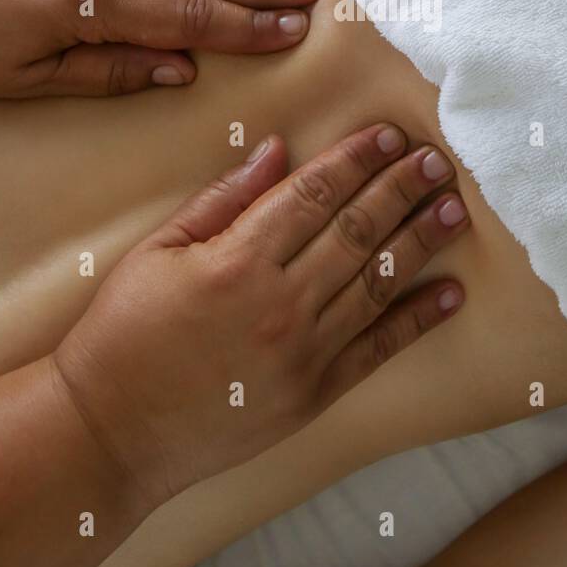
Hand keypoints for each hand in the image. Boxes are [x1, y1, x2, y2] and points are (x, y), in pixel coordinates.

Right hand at [52, 123, 468, 506]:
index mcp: (237, 258)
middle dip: (402, 189)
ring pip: (378, 282)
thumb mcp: (159, 251)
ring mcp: (303, 351)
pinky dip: (418, 320)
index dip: (357, 160)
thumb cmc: (123, 333)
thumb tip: (278, 150)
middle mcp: (280, 301)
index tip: (390, 136)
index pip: (314, 193)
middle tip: (440, 160)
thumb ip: (223, 199)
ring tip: (456, 209)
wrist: (111, 431)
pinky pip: (378, 350)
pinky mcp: (314, 394)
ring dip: (422, 241)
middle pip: (357, 229)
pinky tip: (451, 294)